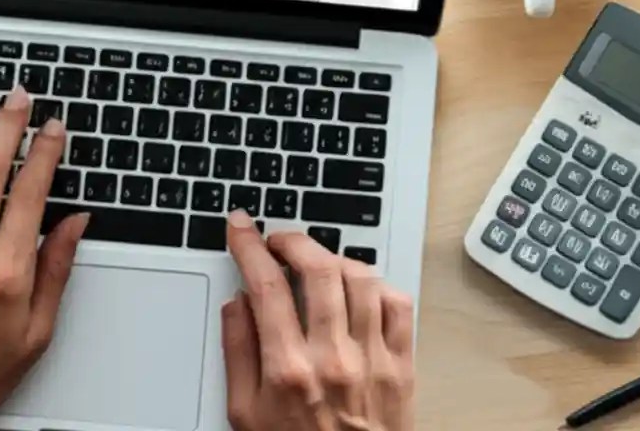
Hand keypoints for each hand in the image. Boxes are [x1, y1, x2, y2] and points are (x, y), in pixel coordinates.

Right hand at [222, 212, 415, 430]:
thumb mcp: (244, 413)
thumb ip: (238, 352)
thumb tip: (237, 303)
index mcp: (287, 370)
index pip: (266, 286)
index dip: (250, 245)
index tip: (241, 227)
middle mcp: (333, 359)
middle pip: (318, 269)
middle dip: (293, 239)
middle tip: (278, 238)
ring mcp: (373, 360)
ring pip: (361, 278)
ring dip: (335, 257)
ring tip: (316, 260)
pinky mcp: (402, 366)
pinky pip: (398, 305)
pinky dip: (377, 285)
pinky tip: (357, 287)